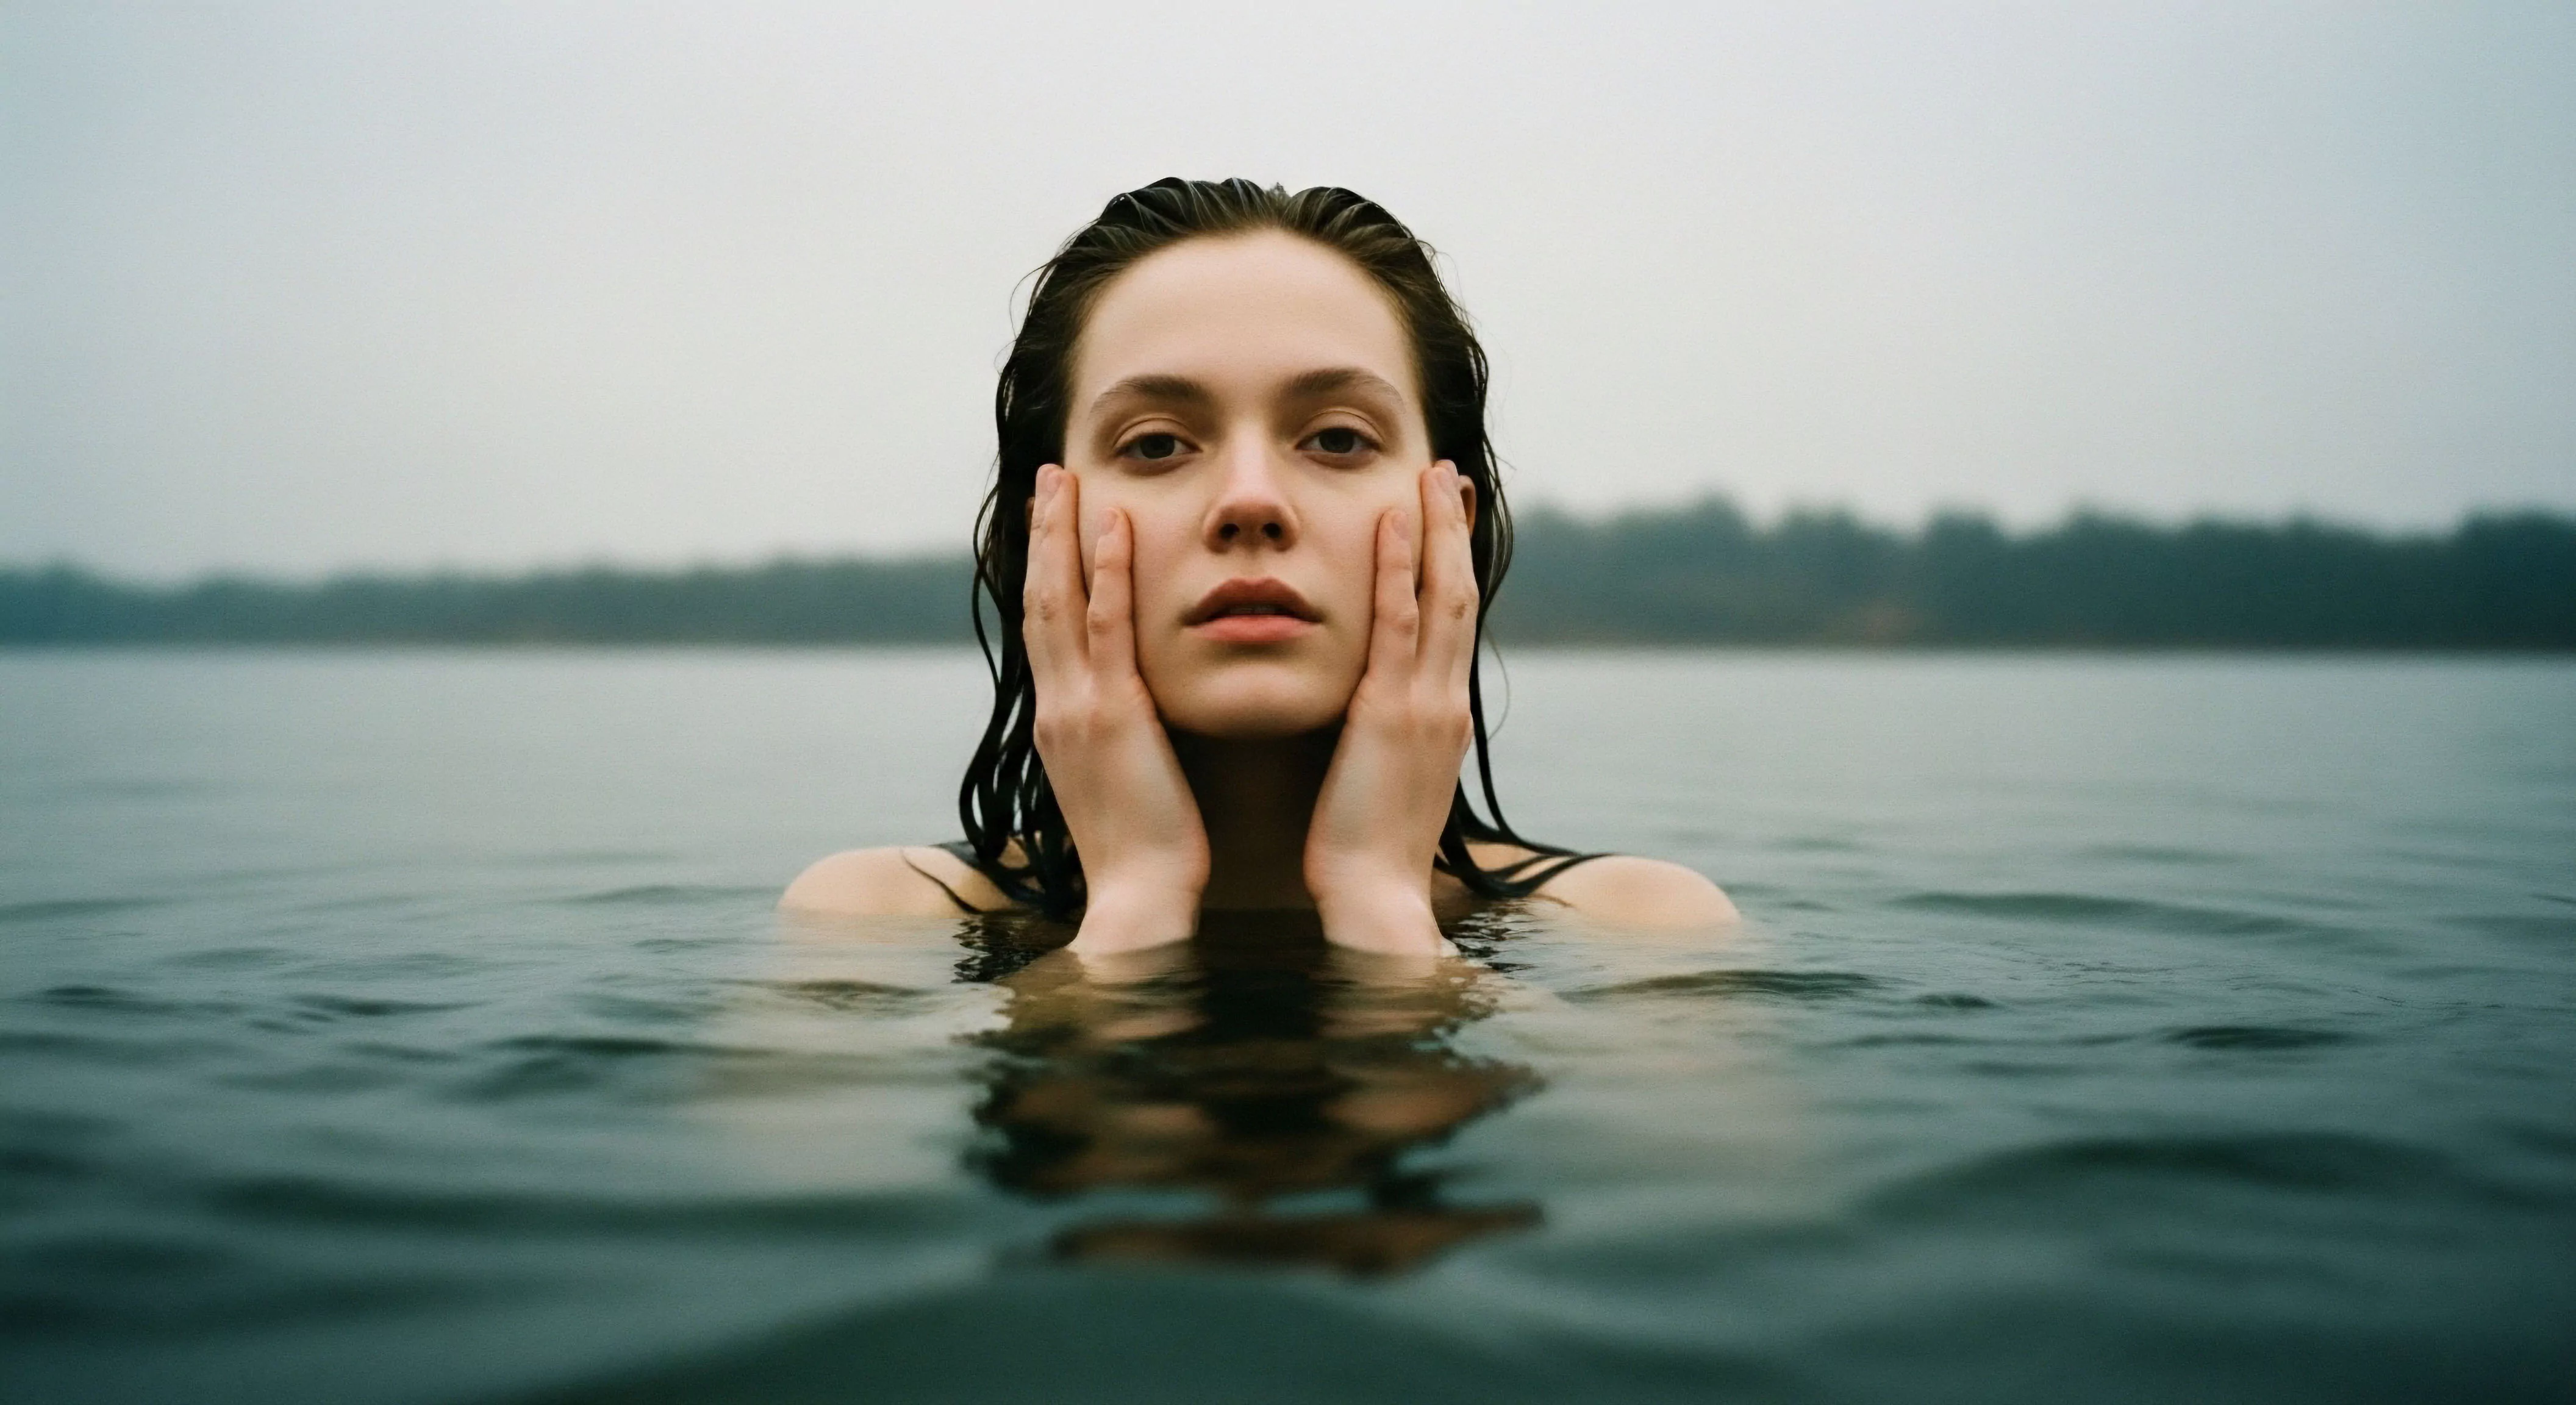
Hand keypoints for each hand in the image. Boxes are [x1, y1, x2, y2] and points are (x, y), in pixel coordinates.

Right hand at [1023, 465, 1208, 954]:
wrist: (1141, 901)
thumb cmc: (1150, 852)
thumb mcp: (1125, 782)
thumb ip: (1122, 738)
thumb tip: (1134, 713)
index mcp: (1061, 721)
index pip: (1046, 629)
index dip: (1046, 570)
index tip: (1051, 520)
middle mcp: (1058, 707)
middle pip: (1039, 600)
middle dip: (1041, 535)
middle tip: (1046, 477)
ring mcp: (1078, 710)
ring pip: (1060, 602)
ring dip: (1060, 534)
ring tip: (1064, 479)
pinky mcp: (1112, 718)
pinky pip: (1106, 630)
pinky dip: (1106, 573)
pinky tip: (1112, 525)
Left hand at [1303, 462, 1478, 955]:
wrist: (1374, 902)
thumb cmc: (1365, 853)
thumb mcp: (1382, 782)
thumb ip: (1382, 740)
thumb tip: (1371, 715)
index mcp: (1439, 717)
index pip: (1450, 624)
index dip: (1449, 566)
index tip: (1443, 516)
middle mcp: (1443, 702)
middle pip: (1458, 595)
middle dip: (1453, 532)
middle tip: (1446, 475)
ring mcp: (1424, 706)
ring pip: (1439, 597)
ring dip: (1435, 531)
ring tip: (1429, 475)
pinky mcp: (1391, 715)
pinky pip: (1398, 627)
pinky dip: (1397, 571)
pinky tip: (1391, 523)